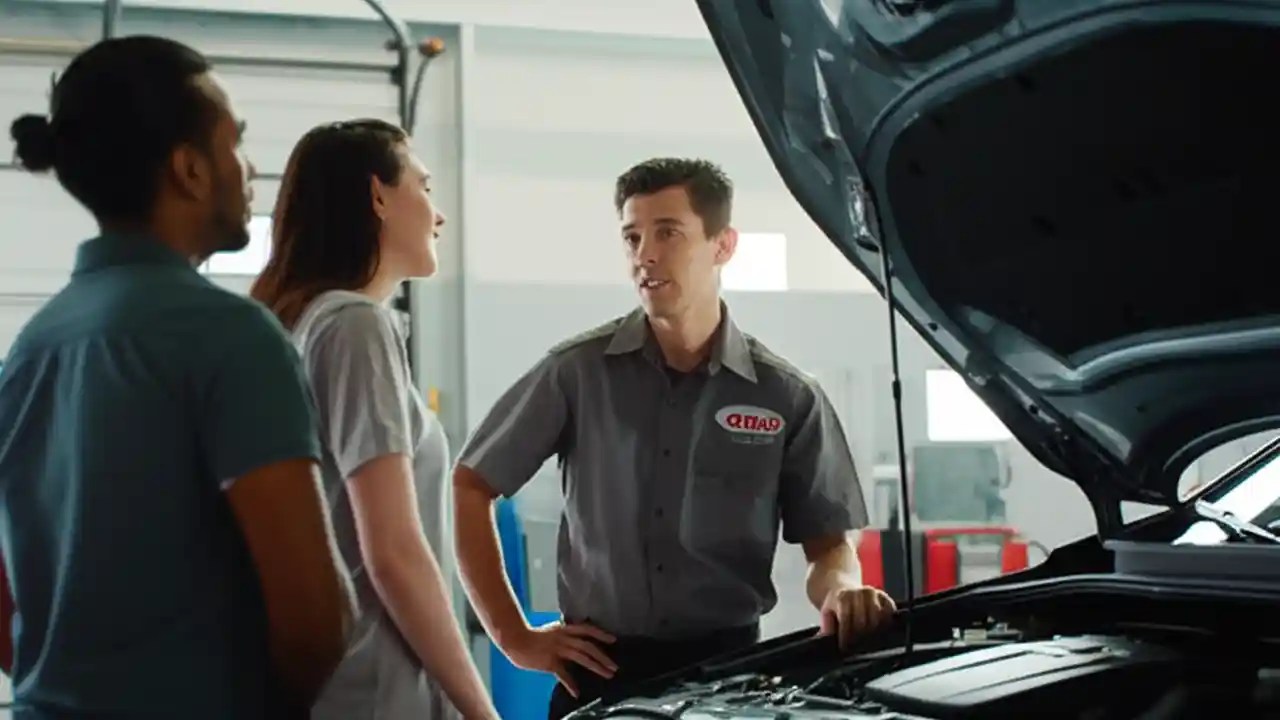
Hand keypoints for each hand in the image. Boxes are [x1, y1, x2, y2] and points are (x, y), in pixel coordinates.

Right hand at [503, 620, 617, 697]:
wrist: (515, 640)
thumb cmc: (533, 636)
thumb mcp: (552, 631)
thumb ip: (565, 634)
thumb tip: (577, 640)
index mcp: (564, 629)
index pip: (587, 629)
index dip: (601, 633)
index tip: (614, 639)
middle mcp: (563, 637)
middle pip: (588, 645)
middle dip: (603, 656)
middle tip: (614, 666)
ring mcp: (557, 649)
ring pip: (581, 657)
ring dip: (596, 666)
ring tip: (607, 675)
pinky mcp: (550, 662)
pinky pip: (563, 674)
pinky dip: (571, 684)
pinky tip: (577, 692)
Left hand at [817, 585, 895, 651]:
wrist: (843, 588)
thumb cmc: (836, 605)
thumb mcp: (826, 613)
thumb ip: (826, 626)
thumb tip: (824, 639)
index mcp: (843, 596)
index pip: (846, 620)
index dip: (845, 636)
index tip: (844, 647)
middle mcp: (860, 592)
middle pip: (863, 622)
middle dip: (858, 637)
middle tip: (855, 647)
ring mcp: (874, 594)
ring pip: (878, 618)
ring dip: (873, 632)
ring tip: (866, 641)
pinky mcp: (885, 597)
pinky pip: (890, 612)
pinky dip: (886, 622)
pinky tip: (879, 630)